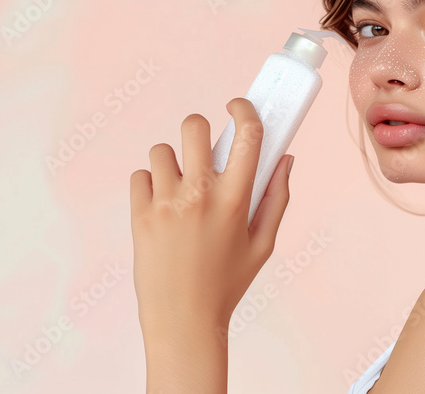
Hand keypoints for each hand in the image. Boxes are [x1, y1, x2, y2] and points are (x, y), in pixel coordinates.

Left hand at [130, 97, 294, 339]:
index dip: (244, 110)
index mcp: (235, 200)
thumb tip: (285, 159)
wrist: (183, 320)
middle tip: (202, 151)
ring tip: (179, 188)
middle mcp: (200, 195)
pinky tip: (161, 206)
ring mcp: (166, 203)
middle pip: (194, 127)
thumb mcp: (263, 244)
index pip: (248, 135)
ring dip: (172, 162)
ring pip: (162, 150)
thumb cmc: (226, 283)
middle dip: (199, 130)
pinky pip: (140, 175)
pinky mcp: (139, 214)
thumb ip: (277, 198)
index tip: (237, 105)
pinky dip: (149, 184)